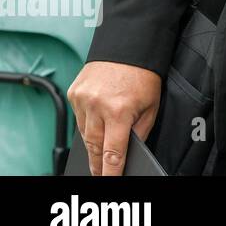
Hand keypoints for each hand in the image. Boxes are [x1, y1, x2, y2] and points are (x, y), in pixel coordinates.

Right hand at [67, 61, 162, 176]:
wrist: (129, 44)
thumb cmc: (143, 74)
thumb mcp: (151, 105)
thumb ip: (140, 130)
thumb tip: (129, 151)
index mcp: (119, 111)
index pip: (112, 152)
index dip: (111, 172)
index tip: (110, 181)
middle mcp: (97, 106)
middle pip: (93, 146)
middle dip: (96, 164)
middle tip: (100, 173)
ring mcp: (82, 99)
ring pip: (83, 133)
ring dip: (92, 142)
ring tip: (99, 150)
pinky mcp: (74, 93)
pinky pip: (78, 117)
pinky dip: (86, 123)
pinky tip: (95, 122)